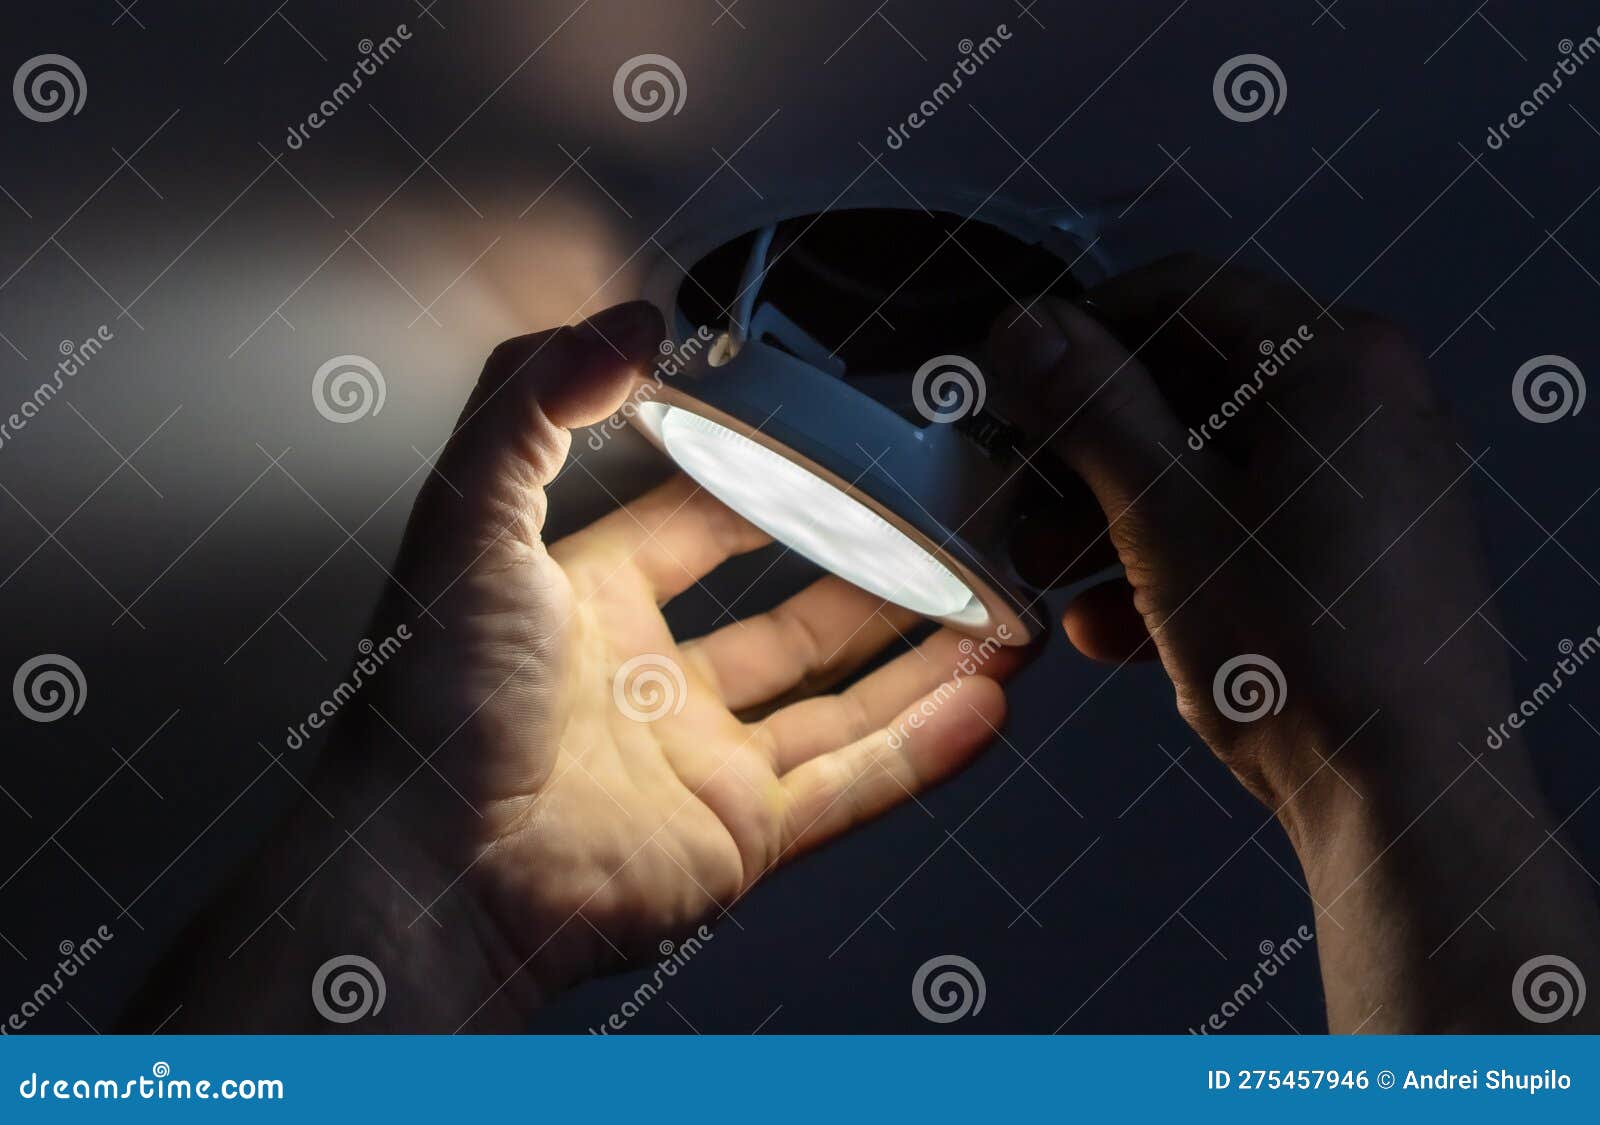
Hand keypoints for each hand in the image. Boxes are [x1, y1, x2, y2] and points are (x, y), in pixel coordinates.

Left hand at [127, 302, 1018, 1031]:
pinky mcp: (738, 837)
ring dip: (919, 660)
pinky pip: (855, 787)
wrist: (428, 873)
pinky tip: (981, 703)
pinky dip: (924, 749)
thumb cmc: (426, 709)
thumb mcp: (468, 520)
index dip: (767, 486)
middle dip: (868, 576)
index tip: (835, 450)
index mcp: (587, 603)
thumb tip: (624, 323)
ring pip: (839, 703)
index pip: (697, 525)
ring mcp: (701, 764)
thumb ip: (534, 406)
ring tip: (991, 614)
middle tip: (938, 536)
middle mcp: (651, 684)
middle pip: (788, 620)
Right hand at [991, 256, 1599, 1031]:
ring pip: (1213, 464)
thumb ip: (1089, 407)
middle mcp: (1368, 405)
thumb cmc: (1302, 652)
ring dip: (1118, 513)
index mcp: (1337, 360)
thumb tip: (1028, 327)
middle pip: (1193, 386)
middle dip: (1090, 448)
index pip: (1180, 293)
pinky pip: (1251, 525)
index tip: (1014, 387)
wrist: (1407, 798)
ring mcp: (1372, 482)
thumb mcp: (1164, 517)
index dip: (1079, 334)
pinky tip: (1115, 627)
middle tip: (1022, 495)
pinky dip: (1178, 560)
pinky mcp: (1363, 553)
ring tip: (1052, 572)